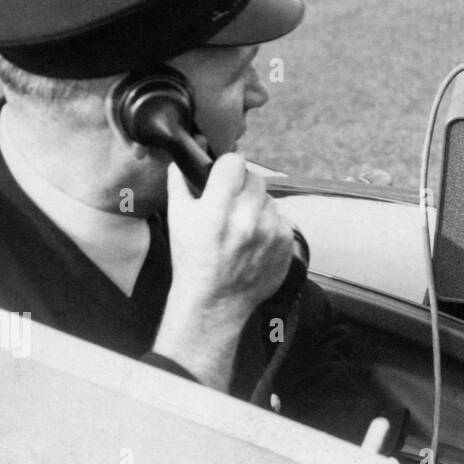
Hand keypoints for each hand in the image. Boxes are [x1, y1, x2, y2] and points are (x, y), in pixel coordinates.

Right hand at [151, 155, 293, 389]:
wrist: (214, 301)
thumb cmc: (192, 260)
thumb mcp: (177, 221)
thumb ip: (179, 187)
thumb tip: (178, 164)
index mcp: (218, 206)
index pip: (234, 162)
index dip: (227, 167)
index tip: (224, 176)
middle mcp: (247, 215)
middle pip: (255, 178)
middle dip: (242, 187)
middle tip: (231, 204)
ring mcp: (269, 230)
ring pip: (269, 199)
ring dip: (257, 207)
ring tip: (242, 227)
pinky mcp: (285, 242)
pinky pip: (281, 220)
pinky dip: (270, 226)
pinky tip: (254, 241)